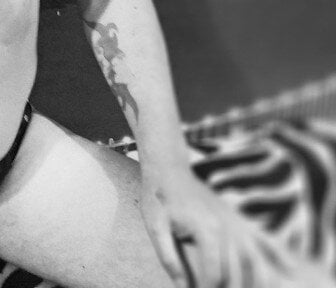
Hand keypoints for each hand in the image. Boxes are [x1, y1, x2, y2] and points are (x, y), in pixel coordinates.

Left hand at [140, 167, 294, 287]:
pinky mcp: (236, 218)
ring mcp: (235, 222)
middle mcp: (226, 227)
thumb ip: (169, 258)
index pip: (215, 275)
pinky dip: (277, 255)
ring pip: (257, 259)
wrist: (167, 166)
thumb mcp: (154, 226)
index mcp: (206, 230)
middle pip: (239, 272)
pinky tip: (289, 272)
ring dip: (261, 281)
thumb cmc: (158, 197)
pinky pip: (262, 239)